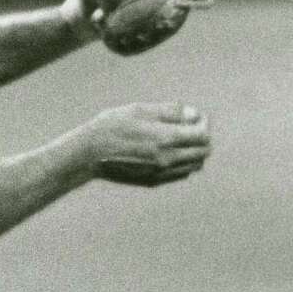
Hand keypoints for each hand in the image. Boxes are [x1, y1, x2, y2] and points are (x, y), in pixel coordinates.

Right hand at [83, 102, 210, 186]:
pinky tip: (170, 153)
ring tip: (182, 140)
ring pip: (195, 165)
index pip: (203, 134)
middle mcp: (168, 158)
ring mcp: (162, 172)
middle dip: (202, 137)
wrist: (89, 154)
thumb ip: (170, 111)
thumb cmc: (111, 126)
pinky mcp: (154, 181)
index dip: (203, 123)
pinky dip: (184, 163)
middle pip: (203, 151)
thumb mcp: (139, 109)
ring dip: (195, 152)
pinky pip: (181, 174)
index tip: (196, 117)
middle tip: (191, 127)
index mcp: (166, 138)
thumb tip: (193, 114)